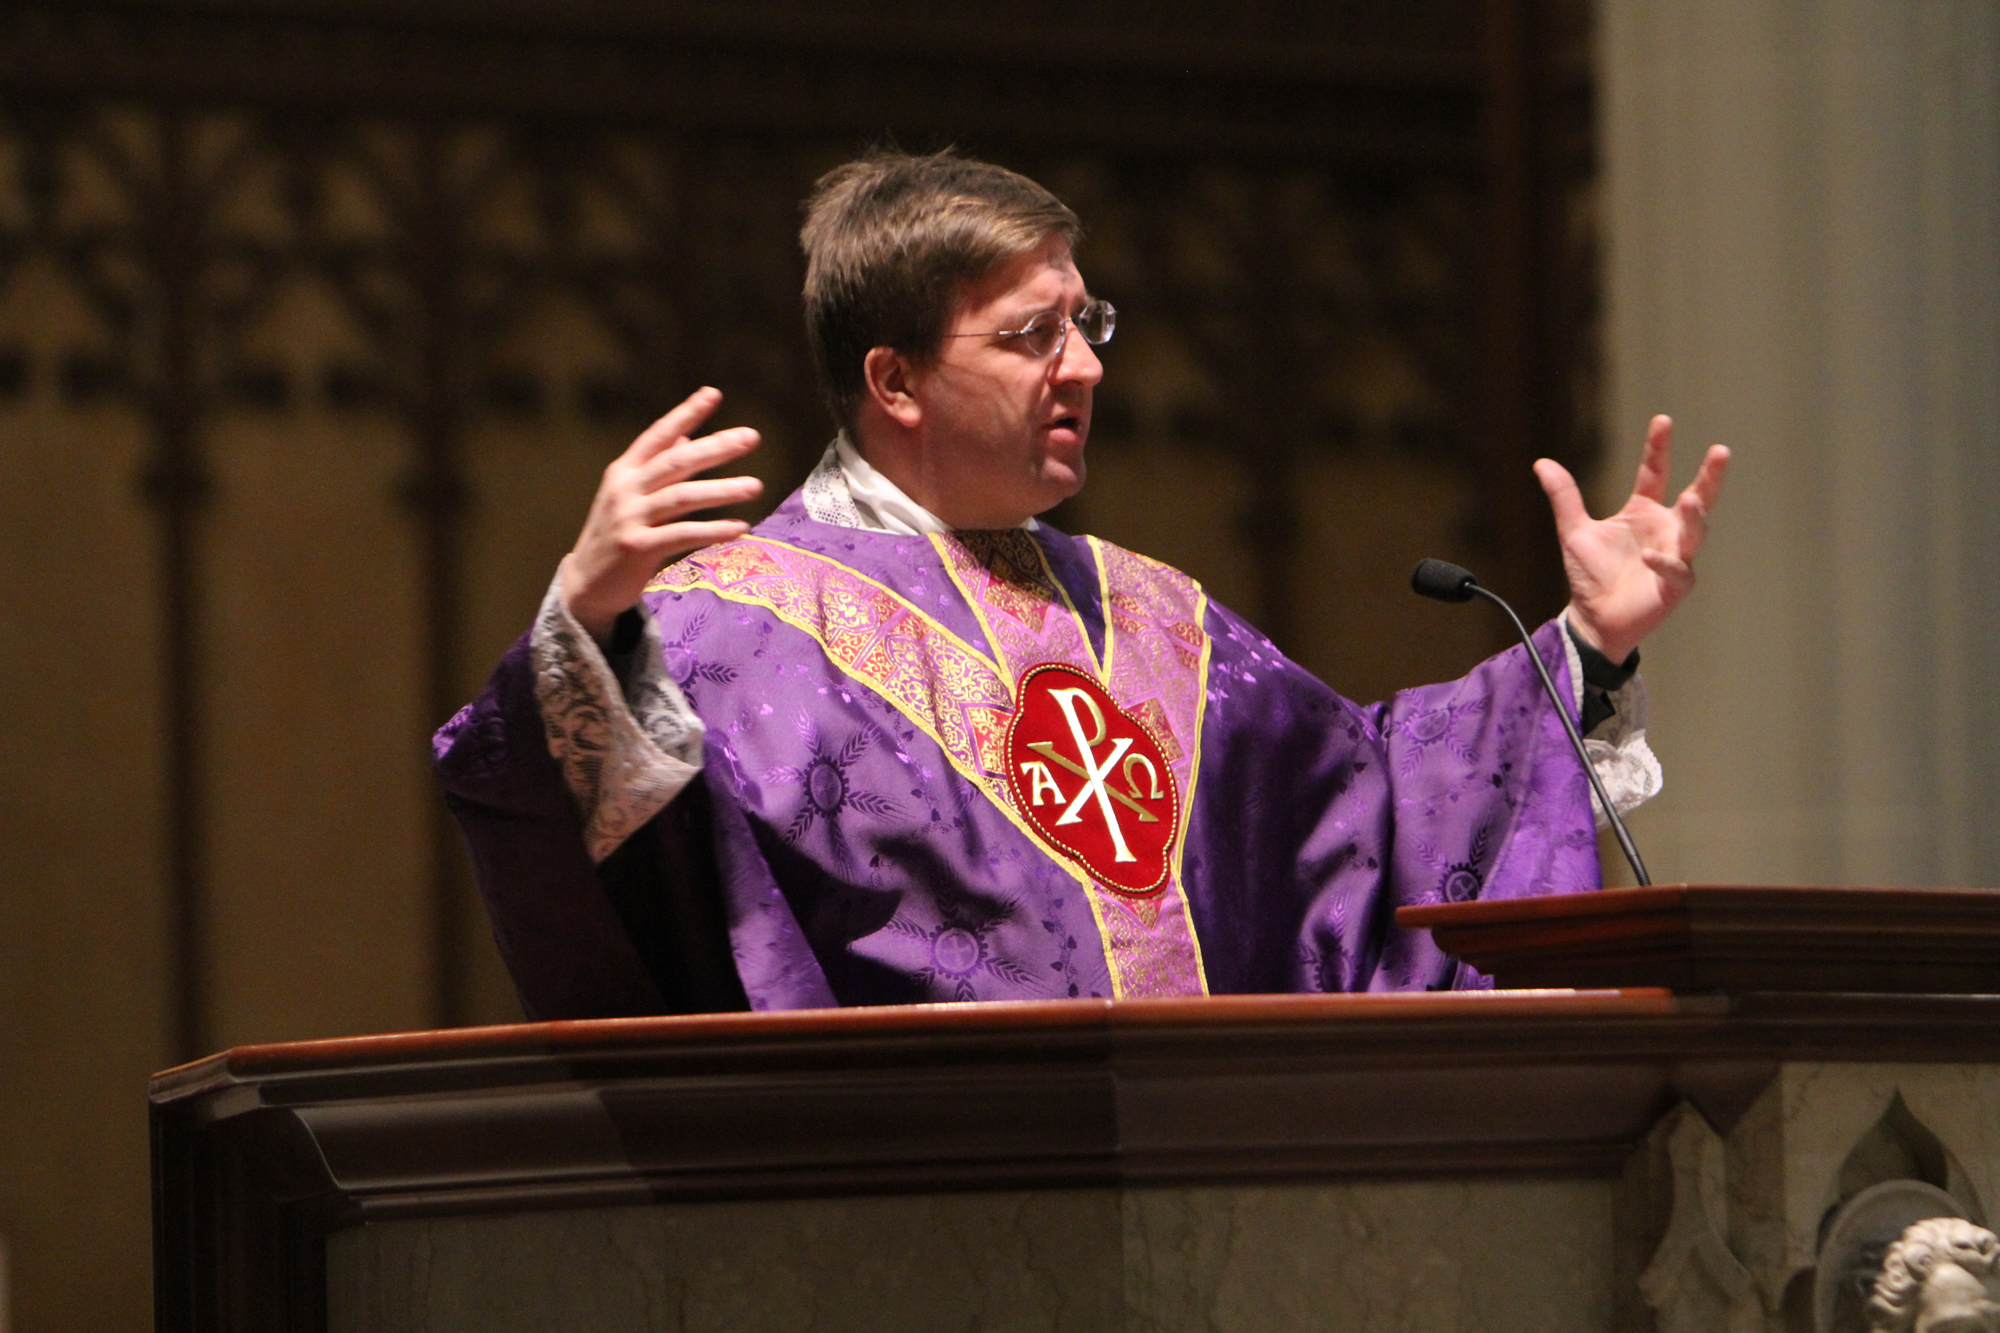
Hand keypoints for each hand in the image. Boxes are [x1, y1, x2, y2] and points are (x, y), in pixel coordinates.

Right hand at [560, 386, 762, 642]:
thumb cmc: (617, 537)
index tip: (713, 394)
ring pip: (682, 496)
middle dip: (715, 447)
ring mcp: (629, 517)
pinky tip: (740, 527)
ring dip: (722, 489)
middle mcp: (624, 489)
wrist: (586, 585)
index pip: (658, 435)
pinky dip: (713, 530)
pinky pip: (682, 534)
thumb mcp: (630, 496)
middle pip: (676, 461)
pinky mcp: (636, 547)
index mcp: (623, 471)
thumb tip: (685, 437)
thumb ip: (657, 468)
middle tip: (751, 437)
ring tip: (755, 486)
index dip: (685, 414)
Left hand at [1534, 415, 1729, 663]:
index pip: (1655, 473)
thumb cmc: (1591, 575)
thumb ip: (1564, 497)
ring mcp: (1674, 556)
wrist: (1592, 618)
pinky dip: (1665, 562)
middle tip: (1721, 451)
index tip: (1663, 420)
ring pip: (1695, 532)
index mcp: (1644, 511)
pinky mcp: (1674, 586)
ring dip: (1696, 517)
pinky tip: (1648, 556)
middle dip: (1710, 476)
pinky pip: (1677, 570)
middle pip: (1695, 497)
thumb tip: (1542, 462)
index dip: (1659, 448)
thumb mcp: (1574, 531)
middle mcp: (1665, 530)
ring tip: (1692, 500)